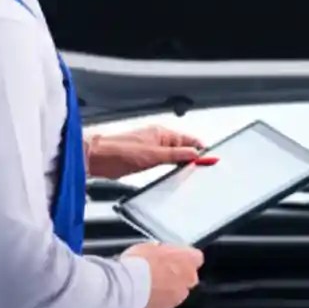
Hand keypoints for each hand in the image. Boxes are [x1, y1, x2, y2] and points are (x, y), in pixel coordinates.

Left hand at [86, 124, 205, 178]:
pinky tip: (174, 173)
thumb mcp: (154, 155)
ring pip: (174, 156)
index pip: (189, 140)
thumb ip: (176, 155)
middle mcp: (158, 140)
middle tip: (202, 167)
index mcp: (162, 133)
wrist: (98, 157)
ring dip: (182, 163)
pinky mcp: (144, 159)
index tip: (210, 158)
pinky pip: (164, 162)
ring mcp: (152, 149)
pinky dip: (171, 167)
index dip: (200, 148)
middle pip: (183, 147)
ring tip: (191, 171)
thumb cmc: (120, 151)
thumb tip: (194, 153)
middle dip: (193, 157)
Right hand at [121, 242, 204, 307]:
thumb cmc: (139, 263)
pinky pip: (165, 303)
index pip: (196, 257)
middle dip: (178, 275)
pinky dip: (158, 300)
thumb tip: (161, 253)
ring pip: (178, 291)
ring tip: (150, 284)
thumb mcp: (151, 246)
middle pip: (189, 276)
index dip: (184, 258)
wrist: (127, 285)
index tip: (175, 258)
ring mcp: (179, 295)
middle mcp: (188, 278)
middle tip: (161, 271)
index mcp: (188, 259)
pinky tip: (145, 294)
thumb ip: (164, 251)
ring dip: (168, 288)